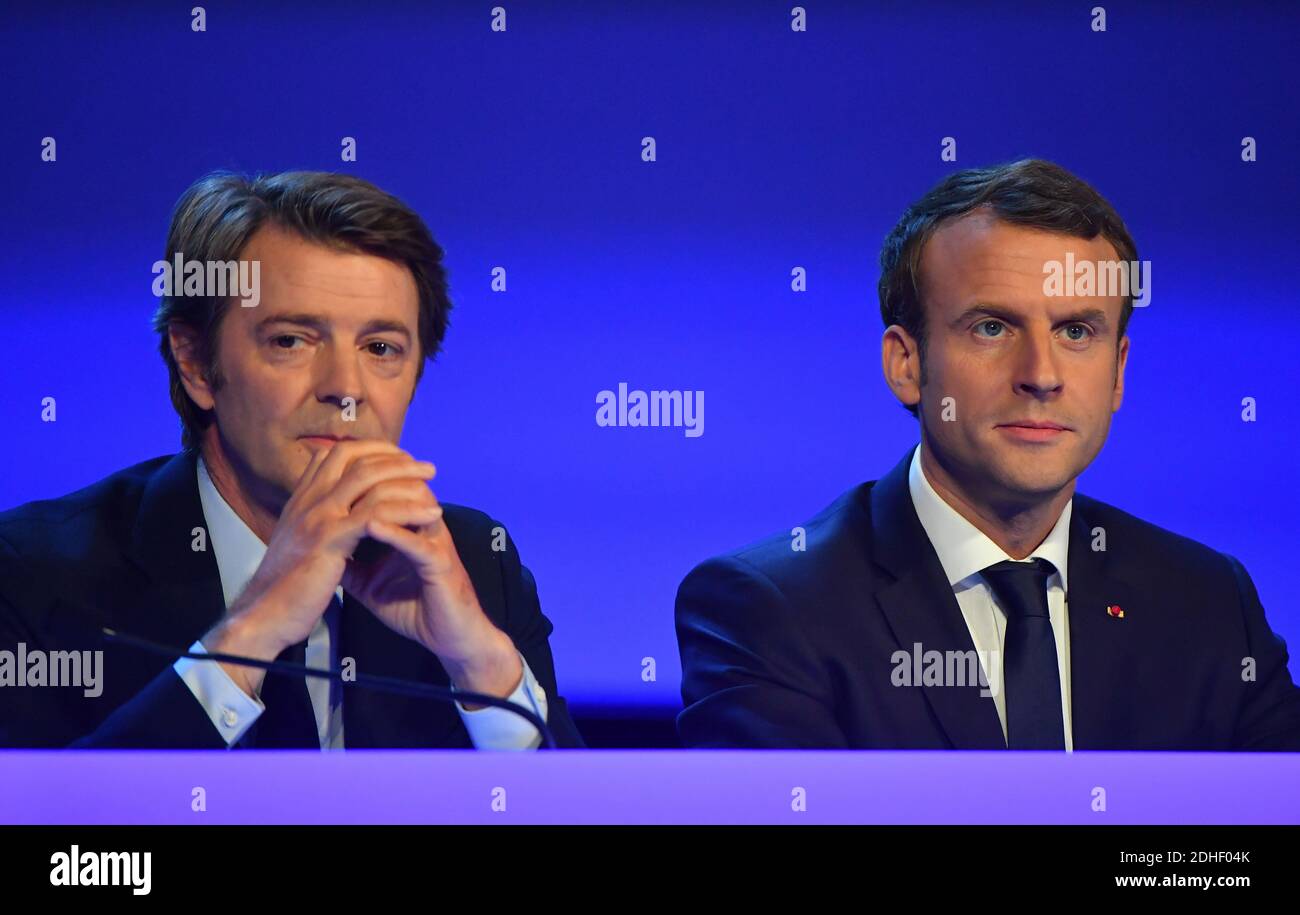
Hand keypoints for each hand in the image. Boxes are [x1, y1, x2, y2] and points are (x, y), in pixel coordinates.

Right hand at [204, 440, 439, 694]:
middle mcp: (307, 501)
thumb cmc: (284, 587)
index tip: (397, 457)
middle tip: (424, 466)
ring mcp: (316, 517)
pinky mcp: (329, 540)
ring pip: (366, 479)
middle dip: (393, 456)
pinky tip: (430, 515)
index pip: (335, 455)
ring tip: (432, 480)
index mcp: (301, 500)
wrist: (262, 616)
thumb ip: (315, 522)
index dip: (369, 450)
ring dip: (404, 475)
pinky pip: (375, 515)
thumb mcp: (299, 545)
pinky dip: (407, 511)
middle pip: (354, 458)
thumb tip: (337, 513)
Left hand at [339, 461, 521, 702]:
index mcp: (410, 526)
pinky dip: (394, 532)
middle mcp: (425, 527)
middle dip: (373, 472)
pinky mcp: (441, 565)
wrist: (452, 638)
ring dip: (382, 495)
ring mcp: (435, 543)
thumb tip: (319, 550)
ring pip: (413, 504)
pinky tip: (370, 525)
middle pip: (402, 484)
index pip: (389, 486)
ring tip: (350, 489)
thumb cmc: (416, 608)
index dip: (364, 473)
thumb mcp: (371, 584)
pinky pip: (418, 543)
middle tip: (341, 468)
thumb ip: (350, 563)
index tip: (331, 469)